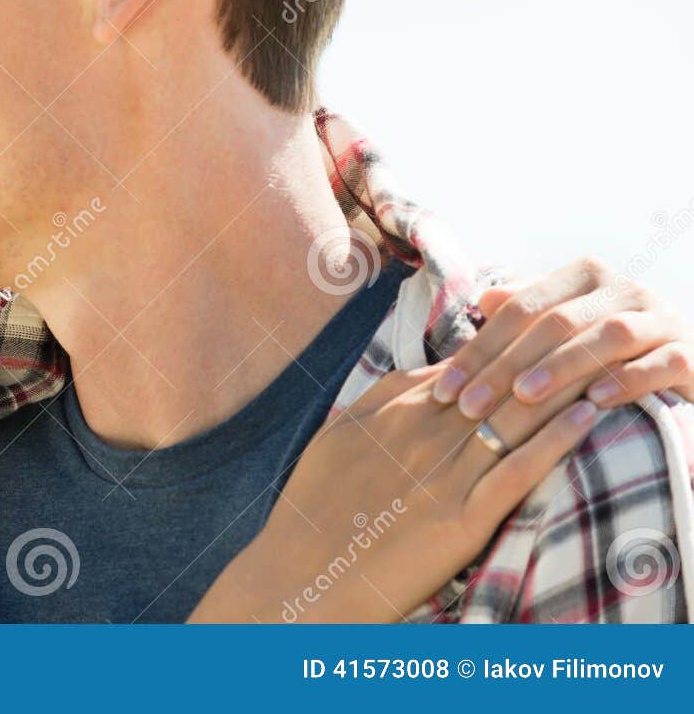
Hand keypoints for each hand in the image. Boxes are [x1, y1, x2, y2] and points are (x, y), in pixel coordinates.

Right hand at [192, 359, 599, 622]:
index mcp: (393, 411)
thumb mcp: (339, 435)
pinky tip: (584, 418)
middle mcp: (422, 433)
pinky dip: (556, 442)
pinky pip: (519, 472)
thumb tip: (430, 373)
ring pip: (516, 417)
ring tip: (597, 365)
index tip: (539, 328)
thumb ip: (382, 400)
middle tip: (581, 334)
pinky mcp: (462, 518)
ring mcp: (443, 475)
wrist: (304, 573)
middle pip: (498, 381)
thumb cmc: (317, 507)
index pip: (464, 363)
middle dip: (543, 354)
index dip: (506, 342)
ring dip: (561, 387)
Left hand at [431, 258, 690, 413]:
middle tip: (470, 406)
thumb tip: (484, 298)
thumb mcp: (561, 330)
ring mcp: (661, 318)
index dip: (479, 348)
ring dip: (563, 367)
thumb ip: (525, 312)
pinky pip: (660, 363)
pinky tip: (594, 405)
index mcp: (585, 276)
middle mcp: (624, 288)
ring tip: (524, 398)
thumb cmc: (602, 352)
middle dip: (508, 365)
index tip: (443, 390)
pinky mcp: (691, 353)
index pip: (520, 308)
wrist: (677, 367)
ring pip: (607, 336)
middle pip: (556, 322)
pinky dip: (627, 381)